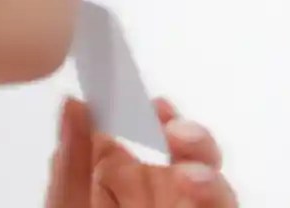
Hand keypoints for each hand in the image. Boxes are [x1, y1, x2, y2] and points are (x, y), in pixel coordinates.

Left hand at [45, 96, 238, 206]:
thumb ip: (74, 162)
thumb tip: (76, 102)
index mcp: (129, 184)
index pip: (148, 136)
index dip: (148, 110)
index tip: (141, 93)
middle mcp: (167, 200)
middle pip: (192, 155)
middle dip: (187, 133)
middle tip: (169, 123)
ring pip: (216, 186)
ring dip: (205, 163)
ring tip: (183, 159)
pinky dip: (214, 191)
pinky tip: (192, 181)